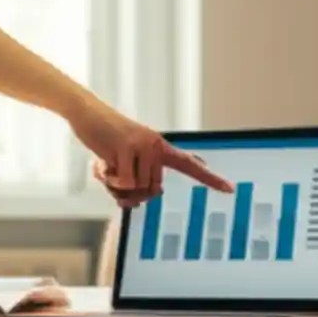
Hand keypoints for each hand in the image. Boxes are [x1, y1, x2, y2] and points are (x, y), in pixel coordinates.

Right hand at [70, 98, 233, 198]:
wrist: (87, 113)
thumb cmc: (106, 140)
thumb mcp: (123, 161)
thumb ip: (133, 181)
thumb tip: (137, 203)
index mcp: (160, 147)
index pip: (189, 165)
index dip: (210, 178)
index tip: (230, 189)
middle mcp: (156, 145)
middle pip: (153, 190)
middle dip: (134, 196)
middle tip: (115, 184)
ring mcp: (142, 144)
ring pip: (137, 189)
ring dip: (116, 187)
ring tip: (106, 168)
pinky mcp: (126, 147)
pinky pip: (124, 182)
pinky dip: (110, 182)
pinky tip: (101, 164)